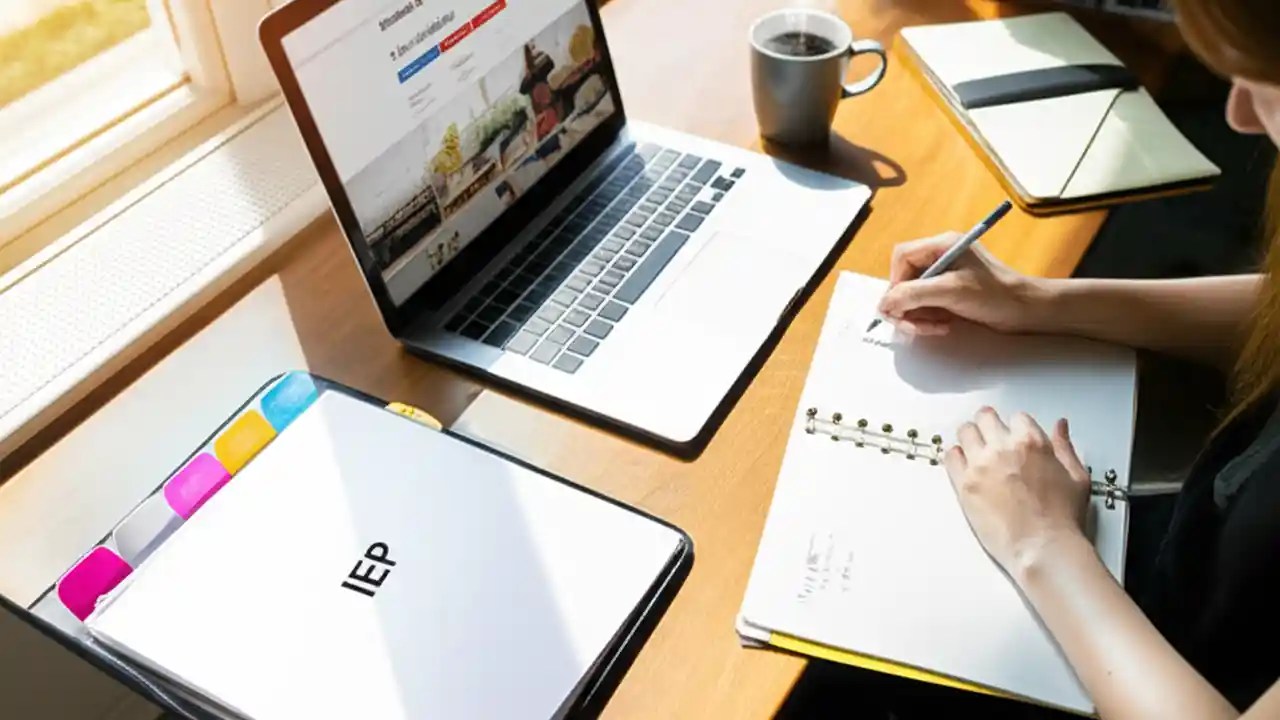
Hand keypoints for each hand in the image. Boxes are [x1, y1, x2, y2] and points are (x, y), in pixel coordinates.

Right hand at [877, 233, 1044, 335]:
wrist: (1025, 311)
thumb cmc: (993, 294)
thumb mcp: (950, 291)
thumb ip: (913, 294)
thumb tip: (884, 304)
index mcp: (941, 245)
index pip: (901, 257)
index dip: (896, 281)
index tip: (901, 304)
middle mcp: (940, 256)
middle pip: (904, 278)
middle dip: (907, 304)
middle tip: (914, 325)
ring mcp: (945, 275)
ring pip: (912, 295)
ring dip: (918, 315)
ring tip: (935, 327)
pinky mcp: (949, 292)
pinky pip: (925, 305)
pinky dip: (928, 318)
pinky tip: (943, 325)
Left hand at [942, 408, 1091, 577]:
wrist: (1042, 548)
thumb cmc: (1063, 519)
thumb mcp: (1076, 478)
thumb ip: (1065, 447)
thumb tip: (1060, 426)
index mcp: (1032, 443)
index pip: (1017, 417)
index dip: (1016, 428)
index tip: (1014, 437)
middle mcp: (1003, 448)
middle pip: (985, 418)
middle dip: (989, 425)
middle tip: (991, 438)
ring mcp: (980, 465)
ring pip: (965, 432)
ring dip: (971, 438)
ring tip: (977, 452)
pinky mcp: (964, 484)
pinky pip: (950, 457)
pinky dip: (956, 457)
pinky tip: (965, 466)